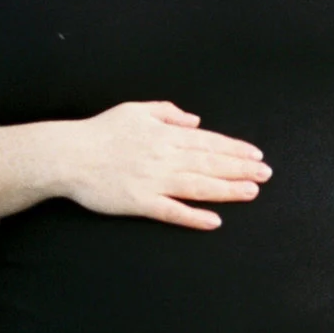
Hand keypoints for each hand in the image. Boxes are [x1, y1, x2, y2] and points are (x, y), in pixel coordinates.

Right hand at [56, 102, 270, 230]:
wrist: (68, 155)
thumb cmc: (100, 131)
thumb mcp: (135, 111)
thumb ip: (167, 113)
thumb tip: (196, 121)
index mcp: (165, 135)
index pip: (208, 141)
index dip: (234, 148)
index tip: (256, 155)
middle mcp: (164, 157)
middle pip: (209, 163)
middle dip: (240, 169)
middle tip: (266, 174)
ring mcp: (153, 181)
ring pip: (198, 186)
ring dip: (227, 190)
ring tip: (251, 192)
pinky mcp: (140, 202)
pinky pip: (172, 211)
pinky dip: (194, 217)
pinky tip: (213, 221)